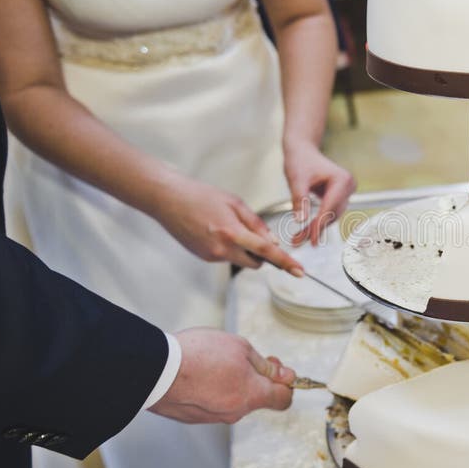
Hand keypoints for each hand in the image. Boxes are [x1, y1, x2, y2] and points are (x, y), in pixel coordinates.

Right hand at [149, 328, 296, 423]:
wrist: (155, 370)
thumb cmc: (199, 355)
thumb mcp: (241, 348)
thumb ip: (265, 365)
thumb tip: (285, 376)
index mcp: (252, 396)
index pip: (283, 400)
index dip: (286, 383)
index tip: (278, 370)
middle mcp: (235, 412)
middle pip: (256, 397)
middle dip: (254, 377)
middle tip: (242, 356)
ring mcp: (212, 417)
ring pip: (232, 399)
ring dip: (230, 382)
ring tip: (212, 360)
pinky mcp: (192, 417)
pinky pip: (211, 402)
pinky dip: (210, 389)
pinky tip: (197, 372)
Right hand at [152, 175, 303, 273]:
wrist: (168, 200)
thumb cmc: (201, 196)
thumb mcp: (235, 203)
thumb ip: (257, 224)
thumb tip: (272, 242)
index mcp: (232, 233)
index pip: (266, 252)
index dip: (286, 262)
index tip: (300, 271)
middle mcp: (221, 249)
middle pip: (256, 263)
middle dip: (263, 255)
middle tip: (257, 236)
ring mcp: (211, 256)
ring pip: (240, 260)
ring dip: (244, 249)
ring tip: (228, 225)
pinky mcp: (203, 258)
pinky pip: (226, 257)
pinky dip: (230, 247)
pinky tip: (217, 230)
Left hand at [283, 139, 355, 245]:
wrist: (302, 150)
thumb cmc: (300, 160)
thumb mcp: (297, 179)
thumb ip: (299, 200)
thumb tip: (300, 221)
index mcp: (342, 180)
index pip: (330, 208)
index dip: (319, 225)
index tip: (310, 240)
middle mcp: (348, 185)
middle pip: (332, 214)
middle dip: (315, 229)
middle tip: (297, 241)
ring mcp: (346, 191)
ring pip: (331, 216)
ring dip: (316, 228)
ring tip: (298, 238)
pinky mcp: (340, 196)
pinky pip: (330, 213)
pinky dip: (318, 222)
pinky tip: (306, 231)